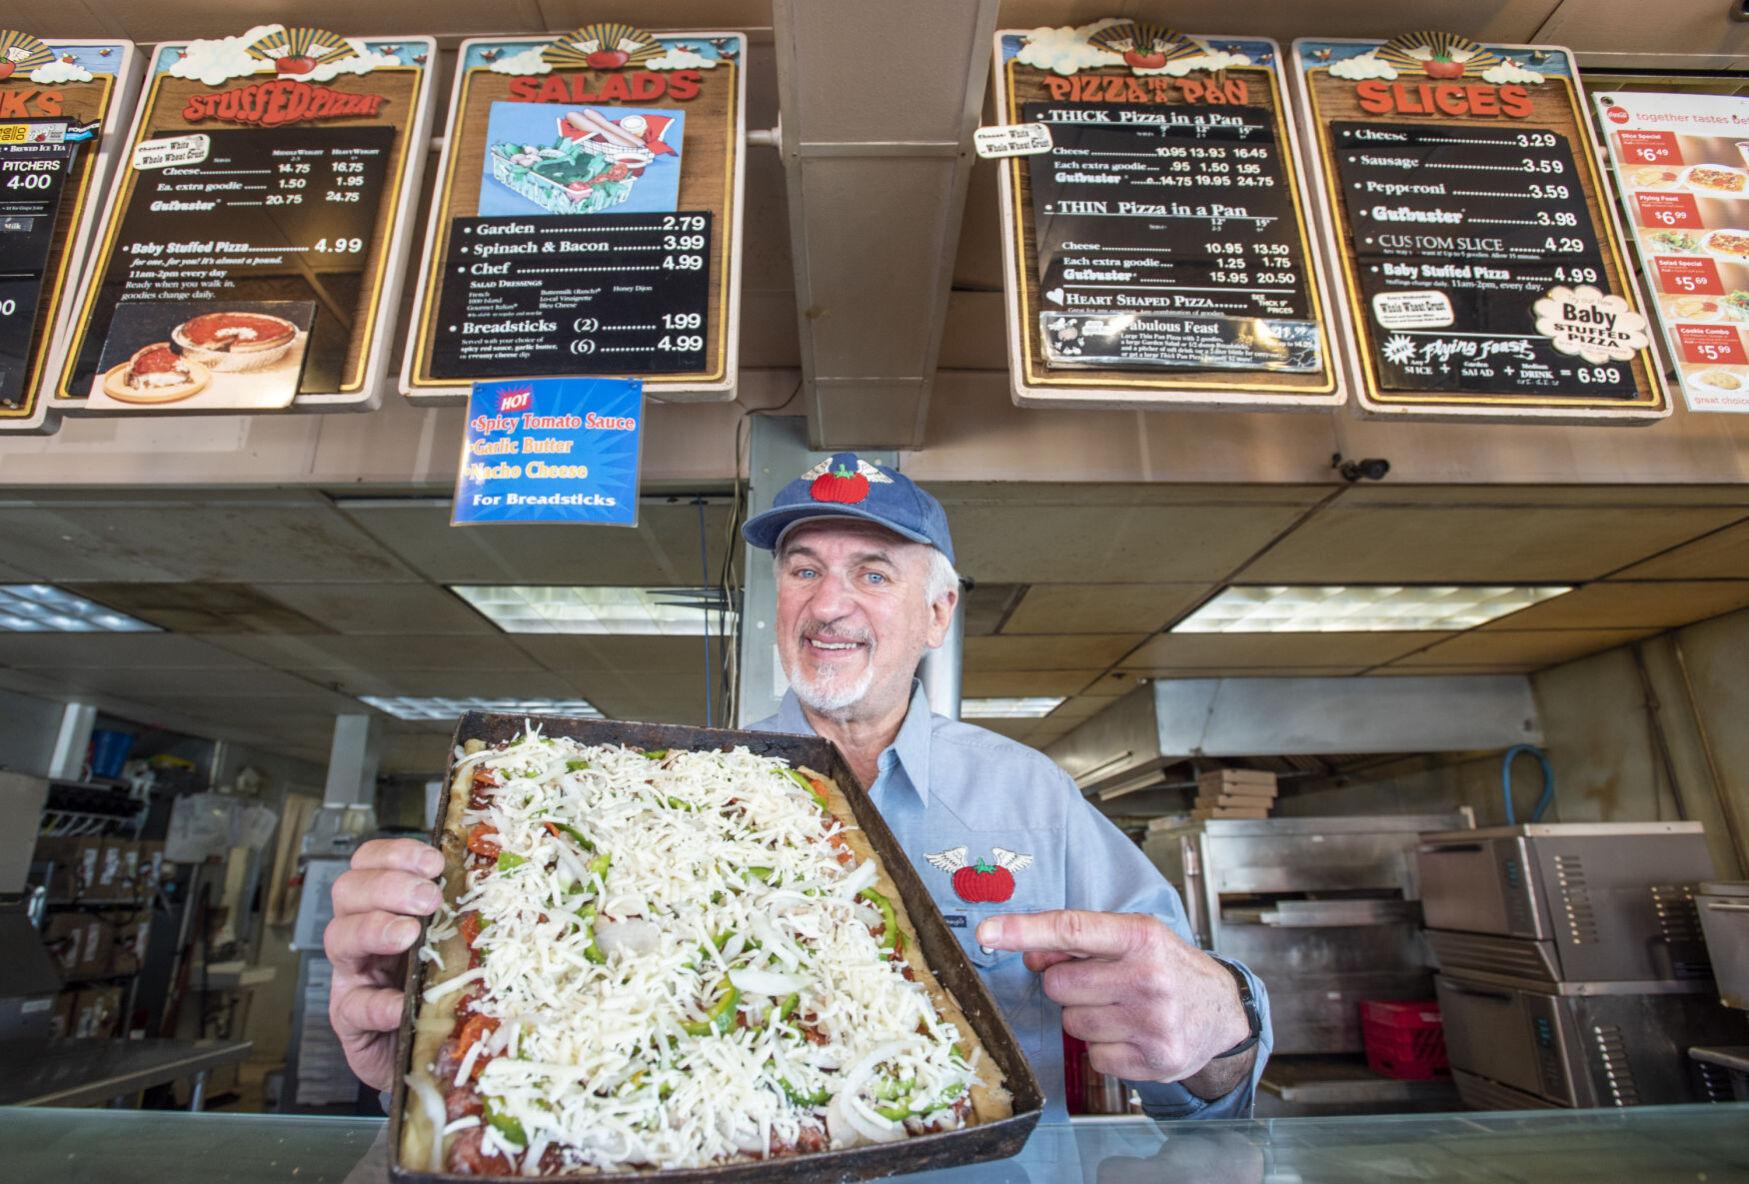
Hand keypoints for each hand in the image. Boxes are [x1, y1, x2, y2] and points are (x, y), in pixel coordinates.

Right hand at [324, 838, 444, 1091]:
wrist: (425, 1049)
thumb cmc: (438, 987)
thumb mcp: (452, 943)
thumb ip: (462, 916)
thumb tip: (505, 888)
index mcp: (383, 905)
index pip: (370, 862)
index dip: (397, 854)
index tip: (434, 862)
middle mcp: (361, 934)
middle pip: (348, 891)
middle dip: (388, 886)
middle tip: (428, 899)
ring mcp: (351, 975)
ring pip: (339, 938)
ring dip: (375, 929)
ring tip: (409, 935)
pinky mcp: (350, 1020)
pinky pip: (354, 1006)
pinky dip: (378, 1004)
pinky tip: (400, 1005)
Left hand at [976, 909, 1251, 1093]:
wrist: (1224, 1012)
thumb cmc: (1171, 968)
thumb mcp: (1133, 939)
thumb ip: (1079, 942)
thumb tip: (1028, 952)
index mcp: (1141, 937)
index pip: (1069, 929)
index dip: (1022, 930)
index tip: (987, 932)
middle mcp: (1147, 978)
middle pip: (1058, 984)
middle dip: (1068, 984)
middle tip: (1101, 983)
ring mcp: (1152, 1024)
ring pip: (1071, 1022)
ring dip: (1085, 1016)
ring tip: (1120, 1008)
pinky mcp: (1153, 1062)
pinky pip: (1092, 1055)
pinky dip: (1103, 1047)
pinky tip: (1130, 1033)